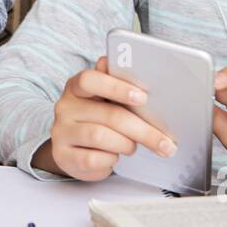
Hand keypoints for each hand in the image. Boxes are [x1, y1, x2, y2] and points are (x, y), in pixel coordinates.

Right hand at [37, 56, 176, 181]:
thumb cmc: (96, 120)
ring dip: (126, 144)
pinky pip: (92, 159)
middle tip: (165, 142)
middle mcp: (65, 107)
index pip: (90, 80)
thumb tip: (130, 67)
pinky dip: (110, 160)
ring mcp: (62, 132)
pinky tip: (114, 157)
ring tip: (133, 147)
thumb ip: (117, 86)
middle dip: (143, 130)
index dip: (116, 87)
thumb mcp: (105, 101)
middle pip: (108, 114)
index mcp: (76, 87)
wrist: (74, 150)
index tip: (143, 98)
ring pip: (100, 136)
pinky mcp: (63, 156)